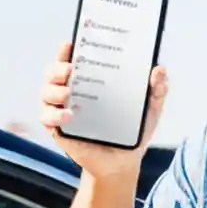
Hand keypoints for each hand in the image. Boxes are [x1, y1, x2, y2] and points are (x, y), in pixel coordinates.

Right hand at [39, 41, 168, 178]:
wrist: (123, 163)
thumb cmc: (133, 130)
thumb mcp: (149, 109)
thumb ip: (157, 89)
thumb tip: (160, 69)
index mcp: (90, 80)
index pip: (73, 59)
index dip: (67, 50)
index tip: (70, 44)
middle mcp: (71, 91)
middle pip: (53, 73)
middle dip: (57, 67)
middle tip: (71, 70)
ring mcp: (61, 110)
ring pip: (46, 93)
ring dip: (54, 90)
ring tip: (69, 94)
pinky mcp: (58, 130)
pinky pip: (47, 118)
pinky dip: (54, 115)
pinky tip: (69, 116)